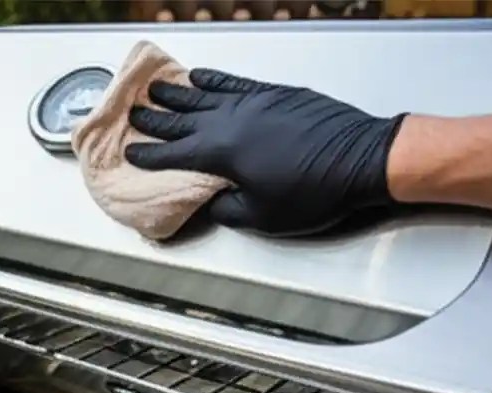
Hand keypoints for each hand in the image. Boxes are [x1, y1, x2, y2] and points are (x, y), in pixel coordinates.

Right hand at [125, 69, 405, 235]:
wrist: (361, 159)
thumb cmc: (314, 193)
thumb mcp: (263, 216)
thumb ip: (227, 209)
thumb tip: (210, 203)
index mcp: (221, 154)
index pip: (173, 154)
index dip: (148, 155)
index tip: (130, 152)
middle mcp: (230, 122)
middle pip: (181, 120)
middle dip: (154, 119)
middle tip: (133, 115)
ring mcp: (251, 103)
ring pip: (202, 96)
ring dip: (175, 94)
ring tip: (155, 90)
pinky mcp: (273, 93)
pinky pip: (232, 83)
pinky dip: (213, 79)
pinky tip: (200, 77)